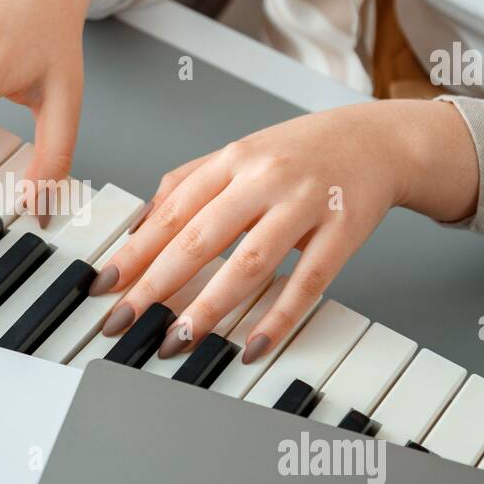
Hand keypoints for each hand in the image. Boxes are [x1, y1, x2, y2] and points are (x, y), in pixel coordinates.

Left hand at [89, 100, 479, 361]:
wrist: (378, 139)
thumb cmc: (302, 152)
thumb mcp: (239, 153)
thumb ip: (188, 184)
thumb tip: (139, 227)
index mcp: (233, 160)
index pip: (172, 211)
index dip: (134, 251)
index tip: (106, 285)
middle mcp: (264, 178)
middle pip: (201, 236)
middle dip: (157, 283)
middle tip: (125, 319)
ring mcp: (305, 204)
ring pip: (250, 261)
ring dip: (210, 305)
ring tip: (180, 338)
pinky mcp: (342, 231)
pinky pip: (308, 281)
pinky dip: (279, 316)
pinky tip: (253, 343)